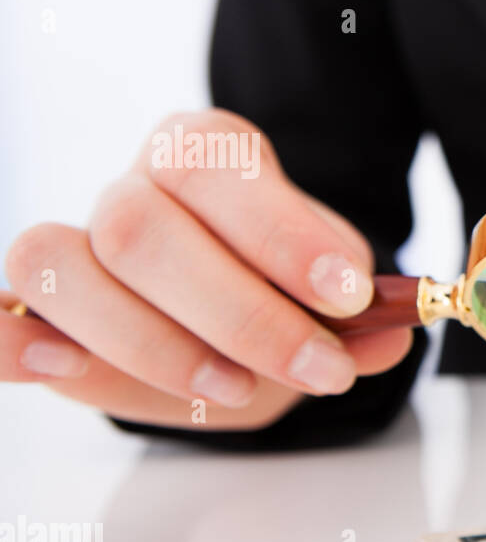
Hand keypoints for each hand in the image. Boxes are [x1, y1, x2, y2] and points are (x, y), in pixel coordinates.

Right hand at [1, 109, 412, 430]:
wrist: (239, 318)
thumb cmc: (286, 296)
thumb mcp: (335, 302)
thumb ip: (358, 318)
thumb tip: (391, 336)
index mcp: (207, 154)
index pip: (222, 166)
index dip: (282, 234)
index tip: (349, 297)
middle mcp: (132, 186)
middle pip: (142, 227)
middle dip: (239, 313)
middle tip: (318, 368)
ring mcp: (75, 243)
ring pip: (61, 264)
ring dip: (151, 341)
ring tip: (232, 386)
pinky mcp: (40, 308)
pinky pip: (0, 310)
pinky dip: (12, 342)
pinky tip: (62, 366)